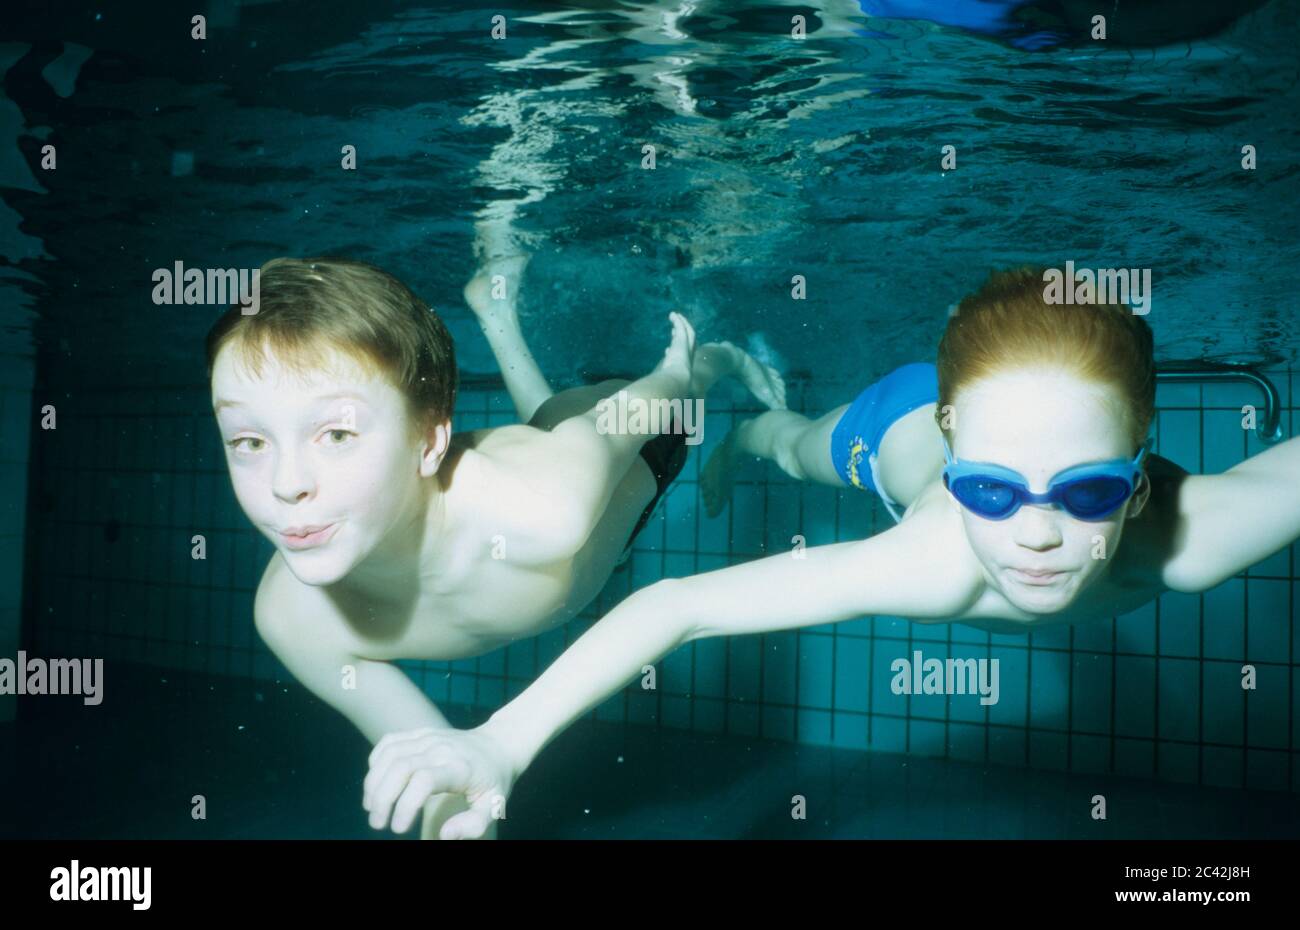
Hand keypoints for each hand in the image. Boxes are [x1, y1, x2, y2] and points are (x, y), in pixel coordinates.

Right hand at [362, 724, 517, 838]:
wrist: (498, 745)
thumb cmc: (494, 780)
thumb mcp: (494, 806)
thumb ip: (473, 824)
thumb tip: (445, 835)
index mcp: (459, 768)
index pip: (424, 780)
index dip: (406, 805)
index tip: (398, 829)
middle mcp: (441, 748)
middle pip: (401, 767)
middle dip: (382, 798)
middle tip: (378, 824)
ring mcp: (428, 737)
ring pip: (390, 754)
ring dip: (374, 782)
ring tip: (372, 808)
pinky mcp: (420, 733)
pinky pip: (390, 741)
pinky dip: (376, 761)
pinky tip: (376, 782)